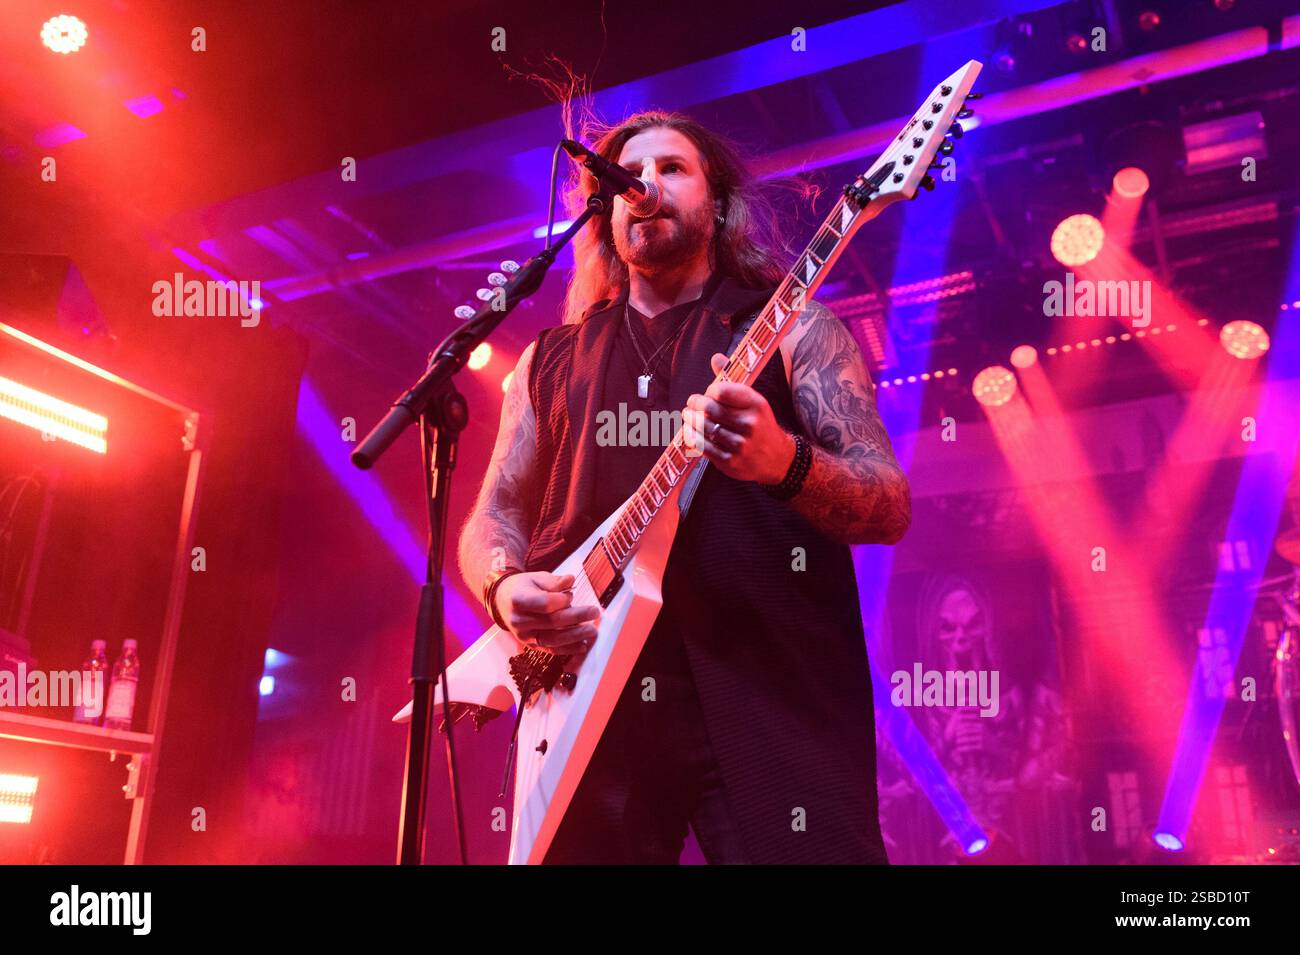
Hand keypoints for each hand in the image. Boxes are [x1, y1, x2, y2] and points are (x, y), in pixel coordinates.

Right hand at [493, 572, 599, 655]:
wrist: (504, 601)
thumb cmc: (523, 588)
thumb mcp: (536, 578)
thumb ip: (554, 581)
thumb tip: (570, 581)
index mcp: (518, 599)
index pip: (544, 603)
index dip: (561, 600)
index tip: (571, 595)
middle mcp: (519, 620)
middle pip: (551, 622)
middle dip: (576, 617)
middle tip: (594, 612)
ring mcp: (524, 635)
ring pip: (552, 639)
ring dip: (575, 636)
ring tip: (592, 631)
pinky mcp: (531, 645)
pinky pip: (551, 650)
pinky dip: (568, 649)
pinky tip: (583, 645)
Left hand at [682, 353, 795, 483]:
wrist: (776, 458)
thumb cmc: (760, 424)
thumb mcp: (753, 401)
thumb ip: (732, 382)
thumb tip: (715, 357)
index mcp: (756, 405)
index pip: (722, 391)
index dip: (710, 390)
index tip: (709, 392)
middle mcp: (750, 425)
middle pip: (710, 408)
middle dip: (695, 403)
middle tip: (691, 403)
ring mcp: (740, 445)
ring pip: (704, 427)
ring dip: (691, 420)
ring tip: (688, 416)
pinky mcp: (730, 461)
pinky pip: (704, 446)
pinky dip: (693, 437)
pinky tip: (690, 432)